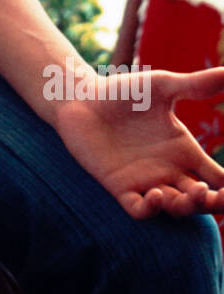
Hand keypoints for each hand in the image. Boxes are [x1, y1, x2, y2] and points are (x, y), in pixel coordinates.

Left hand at [53, 67, 223, 220]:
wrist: (82, 98)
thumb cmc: (124, 91)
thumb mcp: (163, 86)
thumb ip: (196, 84)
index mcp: (184, 150)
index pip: (217, 179)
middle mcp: (168, 170)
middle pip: (201, 200)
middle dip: (215, 203)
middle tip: (218, 195)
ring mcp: (144, 181)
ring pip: (175, 207)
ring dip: (187, 206)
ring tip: (195, 192)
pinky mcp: (119, 186)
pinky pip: (139, 209)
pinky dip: (151, 209)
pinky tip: (158, 194)